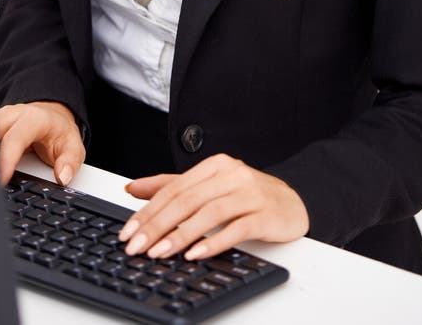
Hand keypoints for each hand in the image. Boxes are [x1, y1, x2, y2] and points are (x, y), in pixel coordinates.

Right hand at [0, 100, 85, 187]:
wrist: (52, 118)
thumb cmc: (59, 133)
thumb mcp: (73, 146)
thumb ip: (70, 162)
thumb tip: (63, 177)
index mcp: (33, 119)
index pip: (15, 138)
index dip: (6, 159)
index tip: (0, 178)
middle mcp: (13, 115)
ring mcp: (0, 118)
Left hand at [118, 153, 309, 260]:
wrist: (293, 202)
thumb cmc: (247, 195)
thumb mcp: (208, 185)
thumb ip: (171, 186)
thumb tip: (133, 188)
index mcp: (214, 165)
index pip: (173, 188)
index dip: (148, 211)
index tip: (128, 231)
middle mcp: (231, 175)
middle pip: (187, 200)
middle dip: (157, 225)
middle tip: (136, 246)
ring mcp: (249, 193)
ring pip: (208, 213)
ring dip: (180, 235)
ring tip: (159, 253)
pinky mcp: (265, 214)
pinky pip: (236, 228)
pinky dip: (214, 241)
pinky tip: (196, 254)